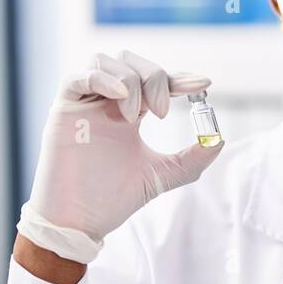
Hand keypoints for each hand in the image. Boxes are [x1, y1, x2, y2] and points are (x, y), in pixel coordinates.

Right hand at [16, 50, 222, 263]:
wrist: (81, 222)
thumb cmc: (114, 199)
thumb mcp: (162, 175)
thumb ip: (192, 158)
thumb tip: (220, 140)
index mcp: (128, 112)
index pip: (154, 81)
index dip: (179, 77)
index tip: (203, 84)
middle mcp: (105, 103)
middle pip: (131, 61)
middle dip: (154, 77)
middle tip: (164, 111)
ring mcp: (83, 104)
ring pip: (105, 61)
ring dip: (130, 81)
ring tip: (137, 117)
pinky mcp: (63, 110)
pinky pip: (77, 77)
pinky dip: (103, 79)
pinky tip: (122, 98)